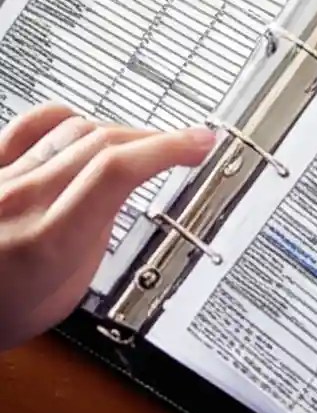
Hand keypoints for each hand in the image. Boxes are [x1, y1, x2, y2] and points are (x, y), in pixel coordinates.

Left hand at [0, 103, 214, 349]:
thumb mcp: (64, 294)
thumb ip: (95, 237)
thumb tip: (118, 198)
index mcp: (47, 240)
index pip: (117, 171)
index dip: (168, 148)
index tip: (200, 143)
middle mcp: (20, 199)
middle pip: (104, 143)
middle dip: (155, 139)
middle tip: (185, 144)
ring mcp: (1, 178)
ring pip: (75, 129)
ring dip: (119, 131)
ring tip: (139, 146)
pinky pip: (32, 123)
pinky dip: (69, 118)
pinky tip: (84, 128)